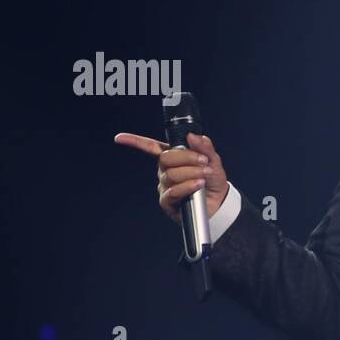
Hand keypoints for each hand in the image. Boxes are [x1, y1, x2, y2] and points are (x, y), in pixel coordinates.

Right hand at [114, 131, 228, 222]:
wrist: (220, 203)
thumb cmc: (212, 180)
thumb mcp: (213, 160)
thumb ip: (205, 147)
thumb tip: (193, 136)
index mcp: (173, 158)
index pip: (151, 147)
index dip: (135, 141)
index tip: (120, 137)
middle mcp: (165, 171)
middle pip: (165, 159)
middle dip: (186, 157)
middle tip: (203, 161)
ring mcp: (165, 186)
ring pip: (171, 175)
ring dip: (191, 173)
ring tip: (205, 175)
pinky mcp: (168, 201)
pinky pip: (173, 191)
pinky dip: (188, 186)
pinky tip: (199, 185)